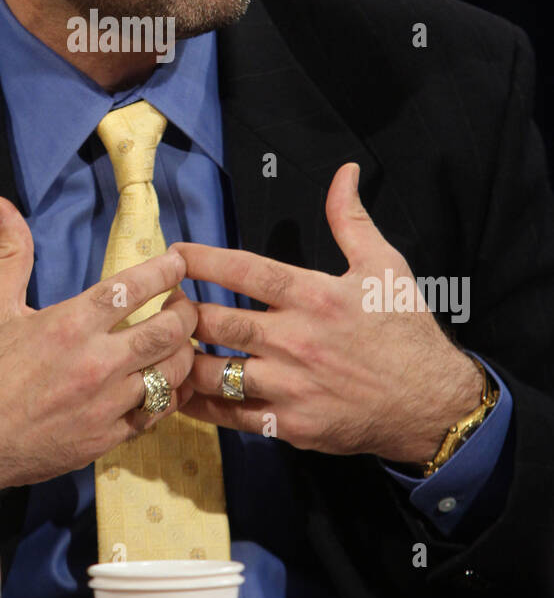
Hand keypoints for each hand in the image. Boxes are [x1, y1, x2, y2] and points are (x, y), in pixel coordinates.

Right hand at [0, 195, 196, 489]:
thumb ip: (9, 253)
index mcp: (70, 325)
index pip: (135, 287)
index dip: (165, 271)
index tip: (177, 264)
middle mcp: (96, 364)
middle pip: (167, 332)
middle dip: (186, 313)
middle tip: (184, 304)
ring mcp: (105, 406)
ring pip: (171, 375)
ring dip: (182, 355)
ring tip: (178, 343)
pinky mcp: (106, 440)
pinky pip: (157, 415)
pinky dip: (169, 397)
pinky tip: (166, 385)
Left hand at [173, 163, 481, 462]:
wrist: (434, 405)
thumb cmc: (407, 331)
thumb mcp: (385, 266)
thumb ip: (351, 220)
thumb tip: (344, 173)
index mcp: (315, 297)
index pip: (246, 271)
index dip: (204, 259)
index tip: (174, 254)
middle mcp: (296, 341)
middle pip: (217, 322)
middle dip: (182, 312)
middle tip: (164, 302)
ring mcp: (290, 386)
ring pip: (214, 372)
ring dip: (183, 358)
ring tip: (164, 346)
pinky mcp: (290, 424)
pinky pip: (230, 415)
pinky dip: (200, 404)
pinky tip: (180, 391)